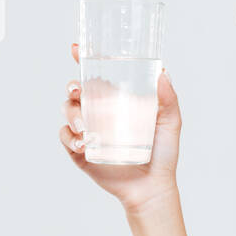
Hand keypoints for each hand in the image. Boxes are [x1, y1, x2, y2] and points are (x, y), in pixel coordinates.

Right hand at [59, 42, 182, 212]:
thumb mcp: (170, 123)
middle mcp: (100, 112)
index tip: (76, 49)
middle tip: (78, 91)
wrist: (152, 186)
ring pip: (68, 112)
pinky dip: (69, 138)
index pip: (97, 76)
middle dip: (72, 86)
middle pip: (77, 91)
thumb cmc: (163, 153)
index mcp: (117, 100)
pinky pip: (65, 138)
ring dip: (71, 114)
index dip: (83, 60)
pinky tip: (82, 144)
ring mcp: (89, 131)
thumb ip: (168, 99)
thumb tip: (163, 72)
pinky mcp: (81, 152)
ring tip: (84, 127)